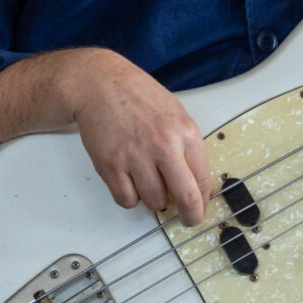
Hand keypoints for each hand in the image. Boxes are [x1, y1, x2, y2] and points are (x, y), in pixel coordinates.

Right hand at [63, 50, 218, 227]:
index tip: (200, 207)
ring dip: (154, 199)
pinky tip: (129, 181)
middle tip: (188, 219)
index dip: (203, 200)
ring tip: (148, 181)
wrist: (98, 83)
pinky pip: (126, 199)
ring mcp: (135, 156)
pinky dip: (130, 197)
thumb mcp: (175, 113)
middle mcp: (163, 146)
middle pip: (185, 198)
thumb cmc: (137, 96)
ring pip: (154, 202)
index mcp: (185, 132)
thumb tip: (194, 181)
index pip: (203, 179)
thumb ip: (186, 145)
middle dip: (190, 215)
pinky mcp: (110, 164)